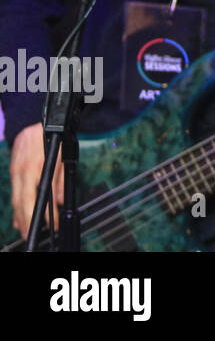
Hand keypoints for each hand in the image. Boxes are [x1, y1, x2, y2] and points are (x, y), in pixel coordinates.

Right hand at [10, 122, 63, 238]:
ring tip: (26, 231)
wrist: (31, 121)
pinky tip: (19, 218)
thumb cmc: (49, 137)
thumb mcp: (60, 155)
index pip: (38, 195)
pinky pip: (14, 193)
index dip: (45, 212)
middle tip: (33, 234)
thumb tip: (60, 200)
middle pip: (22, 202)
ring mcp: (15, 172)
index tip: (52, 223)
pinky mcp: (13, 172)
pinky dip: (16, 207)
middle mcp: (21, 171)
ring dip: (20, 217)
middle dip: (28, 220)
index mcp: (34, 167)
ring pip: (16, 199)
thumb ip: (60, 178)